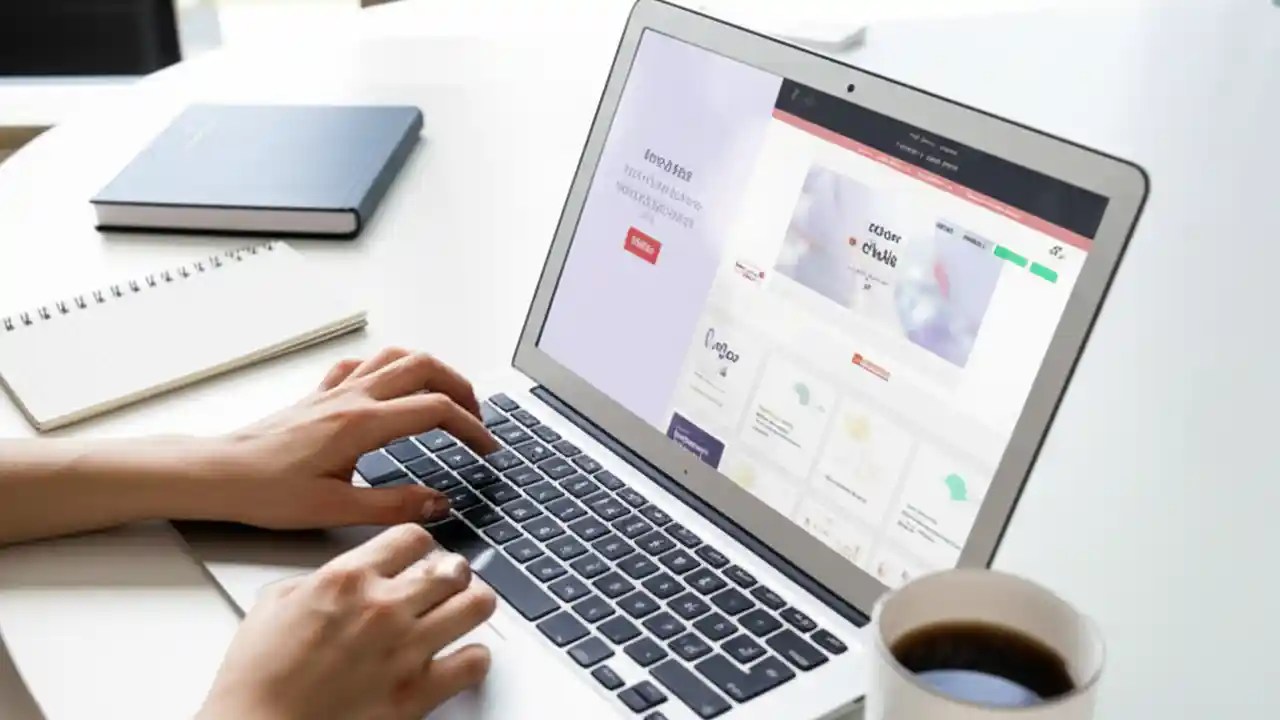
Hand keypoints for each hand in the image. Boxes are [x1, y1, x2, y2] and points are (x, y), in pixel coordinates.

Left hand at [194, 347, 499, 528]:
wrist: (218, 476)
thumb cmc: (266, 492)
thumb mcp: (337, 509)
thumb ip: (395, 505)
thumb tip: (439, 502)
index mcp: (363, 424)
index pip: (436, 410)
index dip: (471, 427)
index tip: (486, 447)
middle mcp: (353, 398)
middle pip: (425, 367)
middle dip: (461, 387)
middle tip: (476, 417)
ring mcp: (336, 391)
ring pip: (397, 356)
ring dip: (431, 369)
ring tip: (447, 395)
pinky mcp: (320, 396)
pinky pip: (363, 365)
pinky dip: (389, 369)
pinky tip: (391, 388)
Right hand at [198, 524, 496, 719]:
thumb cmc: (257, 679)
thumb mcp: (274, 605)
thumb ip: (317, 580)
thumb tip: (339, 577)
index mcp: (347, 579)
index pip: (413, 537)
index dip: (422, 546)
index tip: (422, 555)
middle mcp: (383, 607)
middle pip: (453, 567)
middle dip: (453, 572)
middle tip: (448, 583)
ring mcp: (406, 649)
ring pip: (477, 604)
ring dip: (472, 604)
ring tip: (462, 612)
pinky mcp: (419, 692)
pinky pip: (475, 661)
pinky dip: (474, 657)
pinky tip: (460, 658)